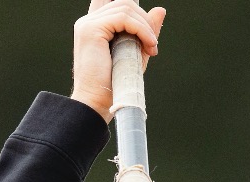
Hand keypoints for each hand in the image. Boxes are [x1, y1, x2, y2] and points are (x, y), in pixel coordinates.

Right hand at [70, 1, 165, 120]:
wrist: (97, 103)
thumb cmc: (114, 85)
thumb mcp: (135, 53)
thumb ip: (145, 31)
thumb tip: (160, 9)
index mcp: (95, 26)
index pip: (117, 5)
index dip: (135, 12)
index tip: (148, 32)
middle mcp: (89, 22)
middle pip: (124, 4)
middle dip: (145, 21)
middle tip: (153, 44)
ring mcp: (88, 24)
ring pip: (125, 9)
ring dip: (145, 27)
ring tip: (151, 47)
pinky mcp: (91, 30)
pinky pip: (123, 18)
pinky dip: (141, 30)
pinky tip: (149, 45)